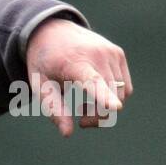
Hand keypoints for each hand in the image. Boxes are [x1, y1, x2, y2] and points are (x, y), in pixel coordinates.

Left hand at [26, 17, 132, 136]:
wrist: (52, 30)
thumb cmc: (43, 62)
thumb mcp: (40, 85)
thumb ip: (54, 109)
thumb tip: (68, 134)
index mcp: (74, 62)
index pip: (93, 82)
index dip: (104, 97)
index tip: (115, 107)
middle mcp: (98, 55)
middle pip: (109, 97)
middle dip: (98, 116)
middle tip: (81, 122)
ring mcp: (112, 53)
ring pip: (120, 94)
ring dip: (105, 108)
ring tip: (82, 106)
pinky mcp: (119, 54)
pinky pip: (125, 87)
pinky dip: (113, 97)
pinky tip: (95, 95)